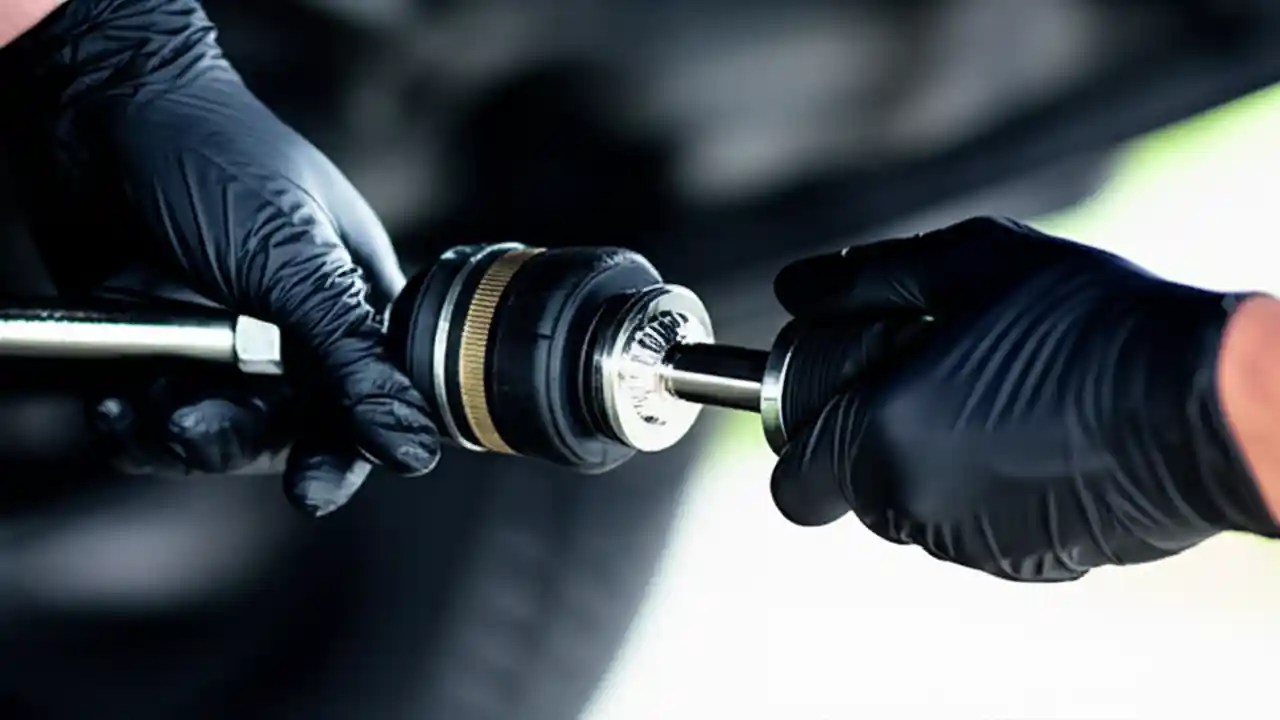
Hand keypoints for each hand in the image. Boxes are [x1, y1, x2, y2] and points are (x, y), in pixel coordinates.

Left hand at [1, 0, 439, 514]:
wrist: (95, 107)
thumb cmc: (218, 162)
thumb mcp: (296, 263)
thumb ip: (354, 359)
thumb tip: (417, 446)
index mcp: (353, 303)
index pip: (372, 401)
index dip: (349, 451)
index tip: (314, 490)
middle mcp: (294, 330)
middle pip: (290, 431)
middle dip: (241, 441)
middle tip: (197, 429)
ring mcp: (223, 341)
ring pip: (219, 432)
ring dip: (180, 435)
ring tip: (147, 407)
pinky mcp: (157, 348)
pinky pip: (153, 419)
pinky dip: (131, 424)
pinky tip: (117, 401)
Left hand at [770, 217, 1278, 580]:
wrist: (1201, 407)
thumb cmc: (1084, 323)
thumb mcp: (970, 263)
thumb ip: (865, 280)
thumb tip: (795, 290)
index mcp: (877, 439)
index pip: (792, 480)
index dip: (810, 431)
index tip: (848, 390)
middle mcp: (910, 505)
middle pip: (852, 486)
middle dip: (874, 435)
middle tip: (933, 374)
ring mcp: (967, 543)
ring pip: (913, 504)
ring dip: (932, 457)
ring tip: (997, 396)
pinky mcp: (1021, 563)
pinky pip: (971, 524)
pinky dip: (985, 485)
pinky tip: (1036, 436)